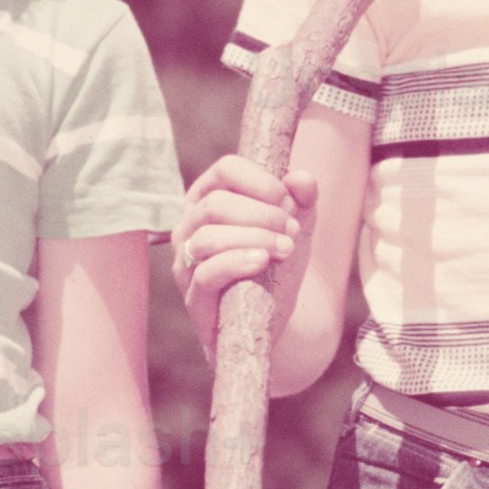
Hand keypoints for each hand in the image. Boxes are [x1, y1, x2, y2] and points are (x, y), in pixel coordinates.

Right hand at [173, 151, 307, 351]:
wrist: (275, 317)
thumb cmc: (278, 263)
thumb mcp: (296, 226)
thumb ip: (302, 200)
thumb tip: (301, 178)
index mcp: (210, 198)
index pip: (225, 170)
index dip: (259, 180)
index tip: (288, 200)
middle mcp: (190, 226)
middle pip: (215, 203)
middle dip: (262, 214)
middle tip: (292, 229)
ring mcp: (186, 262)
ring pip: (208, 237)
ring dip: (254, 237)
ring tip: (286, 247)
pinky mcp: (194, 297)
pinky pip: (206, 273)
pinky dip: (237, 262)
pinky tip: (263, 260)